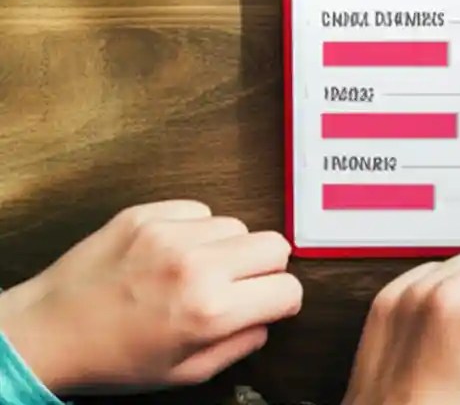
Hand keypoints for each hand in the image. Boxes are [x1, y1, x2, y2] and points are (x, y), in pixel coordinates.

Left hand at [0, 200, 301, 394]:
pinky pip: (199, 210)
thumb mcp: (187, 373)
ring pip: (238, 226)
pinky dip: (195, 229)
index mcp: (211, 311)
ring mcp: (169, 234)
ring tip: (195, 270)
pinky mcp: (146, 214)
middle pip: (275, 245)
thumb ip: (240, 345)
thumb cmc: (112, 358)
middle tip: (237, 285)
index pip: (288, 288)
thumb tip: (266, 317)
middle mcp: (196, 266)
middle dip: (264, 269)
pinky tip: (171, 253)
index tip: (266, 304)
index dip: (280, 301)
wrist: (47, 332)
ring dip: (227, 247)